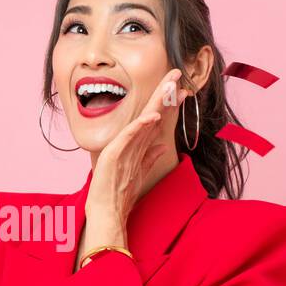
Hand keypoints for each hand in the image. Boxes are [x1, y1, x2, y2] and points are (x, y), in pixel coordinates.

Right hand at [85, 68, 184, 229]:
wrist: (104, 210)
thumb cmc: (116, 193)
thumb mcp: (138, 173)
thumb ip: (149, 158)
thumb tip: (162, 146)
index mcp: (136, 145)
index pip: (155, 120)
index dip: (168, 105)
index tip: (182, 92)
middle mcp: (129, 143)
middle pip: (150, 113)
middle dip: (164, 93)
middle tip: (176, 74)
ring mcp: (121, 147)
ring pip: (142, 120)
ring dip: (157, 103)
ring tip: (169, 86)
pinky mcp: (113, 154)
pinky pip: (130, 137)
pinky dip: (141, 126)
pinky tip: (153, 116)